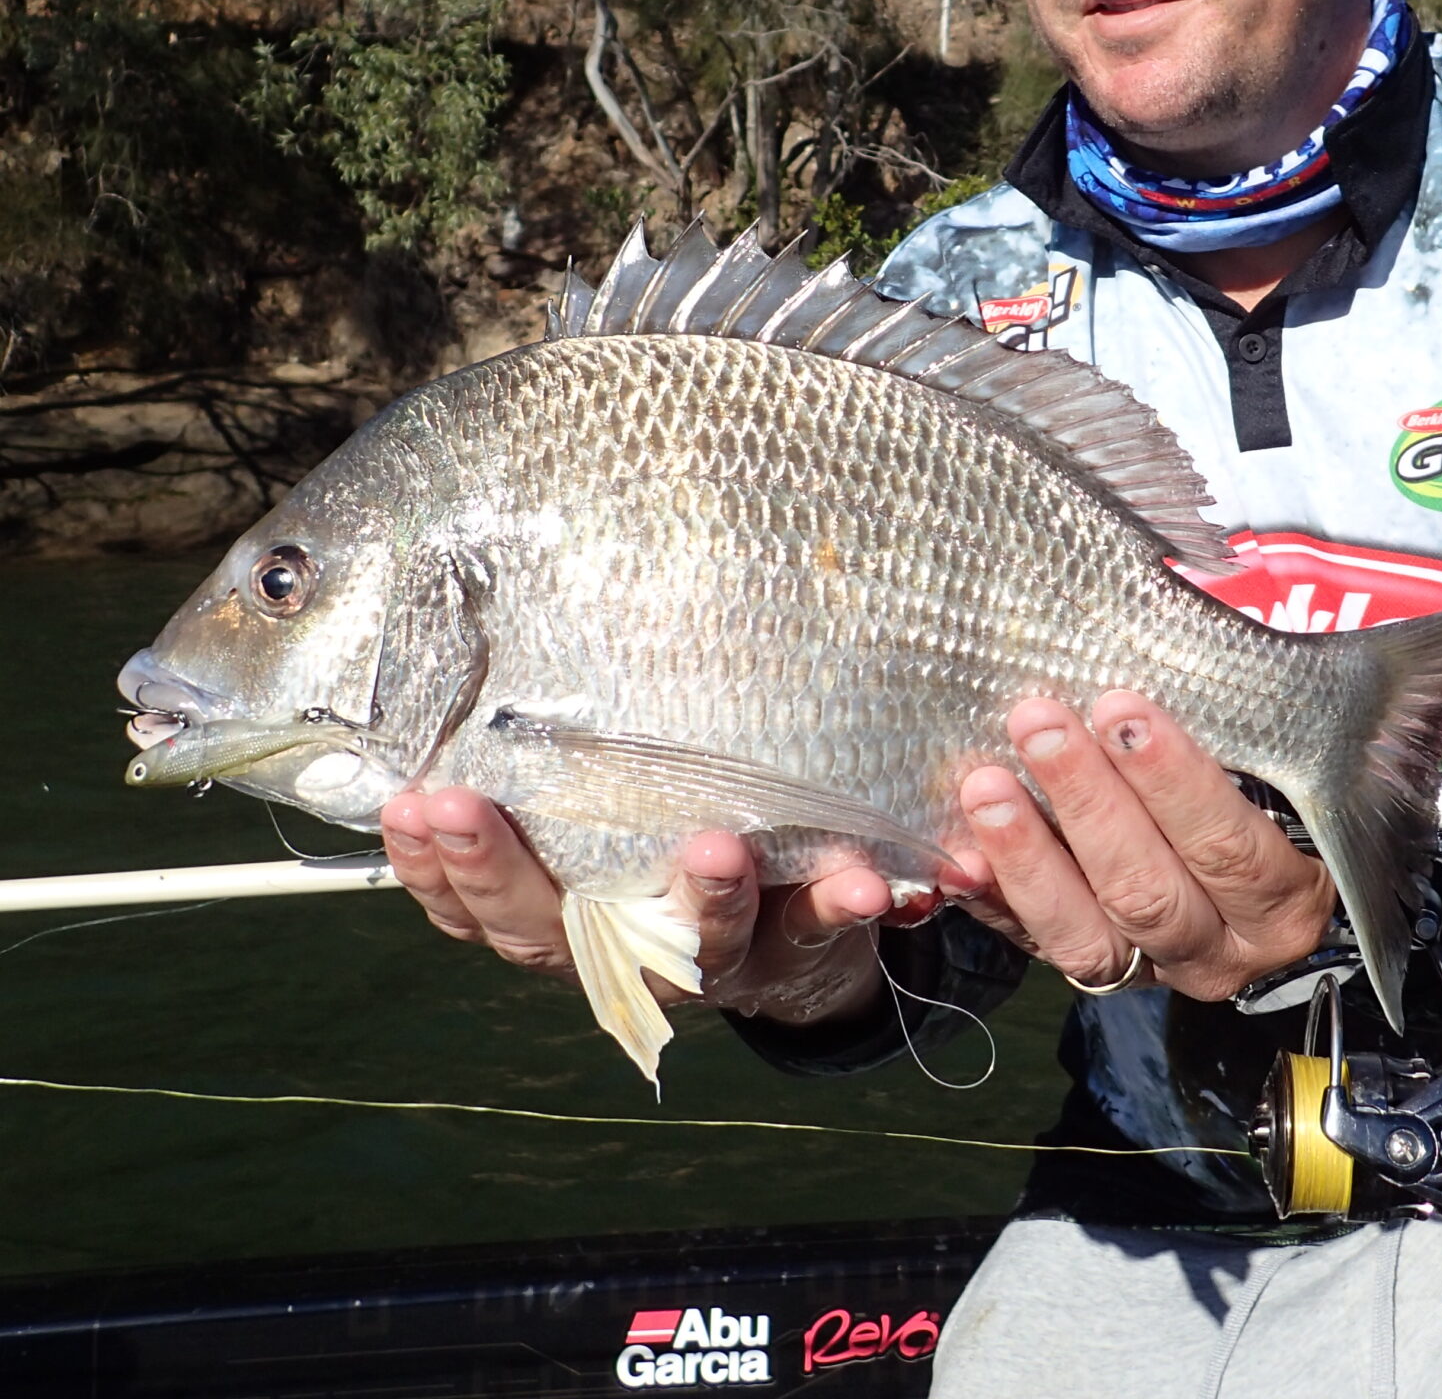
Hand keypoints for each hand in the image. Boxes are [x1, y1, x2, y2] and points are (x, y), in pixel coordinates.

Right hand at [379, 789, 897, 1025]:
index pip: (477, 905)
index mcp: (570, 917)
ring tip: (713, 844)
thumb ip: (571, 769)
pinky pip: (814, 928)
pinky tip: (861, 880)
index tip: (405, 804)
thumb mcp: (617, 814)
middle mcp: (627, 949)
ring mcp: (711, 958)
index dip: (432, 868)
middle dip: (500, 873)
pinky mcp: (796, 948)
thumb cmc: (680, 847)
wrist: (806, 940)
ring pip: (694, 942)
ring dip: (702, 894)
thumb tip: (493, 658)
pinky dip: (835, 905)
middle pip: (547, 931)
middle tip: (462, 809)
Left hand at [946, 691, 1335, 1003]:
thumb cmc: (1268, 788)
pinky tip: (960, 857)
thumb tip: (1173, 633)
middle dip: (1087, 802)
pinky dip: (994, 902)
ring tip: (985, 786)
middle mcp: (1221, 952)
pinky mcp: (1094, 972)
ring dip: (1029, 854)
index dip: (1173, 782)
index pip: (1228, 848)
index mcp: (1284, 900)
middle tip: (1037, 722)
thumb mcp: (1281, 758)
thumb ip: (1248, 722)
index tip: (1120, 709)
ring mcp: (1153, 971)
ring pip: (1086, 935)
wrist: (1250, 873)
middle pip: (1148, 889)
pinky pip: (1036, 946)